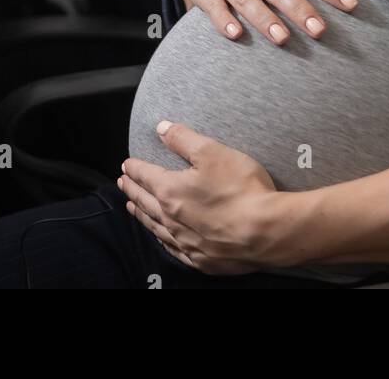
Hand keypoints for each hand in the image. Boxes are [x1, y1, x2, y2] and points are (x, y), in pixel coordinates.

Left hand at [119, 121, 283, 274]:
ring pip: (155, 226)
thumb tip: (161, 128)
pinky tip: (162, 237)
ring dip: (141, 215)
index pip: (145, 176)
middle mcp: (171, 219)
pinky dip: (162, 239)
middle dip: (132, 190)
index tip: (126, 165)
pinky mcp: (201, 260)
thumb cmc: (241, 189)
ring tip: (132, 208)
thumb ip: (183, 138)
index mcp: (170, 191)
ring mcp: (185, 242)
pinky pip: (172, 248)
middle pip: (144, 201)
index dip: (134, 168)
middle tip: (122, 183)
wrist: (266, 232)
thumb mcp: (212, 152)